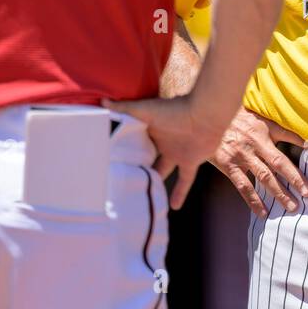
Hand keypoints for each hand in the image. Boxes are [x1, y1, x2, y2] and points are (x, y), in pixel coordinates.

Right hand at [105, 92, 233, 209]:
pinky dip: (180, 193)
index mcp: (149, 130)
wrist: (204, 115)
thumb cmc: (174, 109)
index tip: (107, 166)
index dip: (121, 153)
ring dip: (154, 183)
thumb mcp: (145, 111)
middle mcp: (161, 142)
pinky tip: (173, 208)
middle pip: (145, 159)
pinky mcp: (190, 161)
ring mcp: (176, 153)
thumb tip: (102, 100)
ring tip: (141, 199)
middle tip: (119, 185)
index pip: (132, 144)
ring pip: (162, 172)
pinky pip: (185, 181)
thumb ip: (125, 109)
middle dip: (135, 169)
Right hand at [210, 107, 307, 216]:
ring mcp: (242, 155)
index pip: (287, 139)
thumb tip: (298, 130)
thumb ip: (275, 125)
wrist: (204, 115)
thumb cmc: (232, 114)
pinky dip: (253, 200)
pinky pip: (243, 186)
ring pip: (264, 177)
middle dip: (295, 179)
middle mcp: (255, 143)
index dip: (301, 149)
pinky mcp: (228, 164)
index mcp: (263, 129)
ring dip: (279, 193)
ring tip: (292, 206)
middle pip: (279, 164)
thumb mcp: (256, 113)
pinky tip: (262, 212)